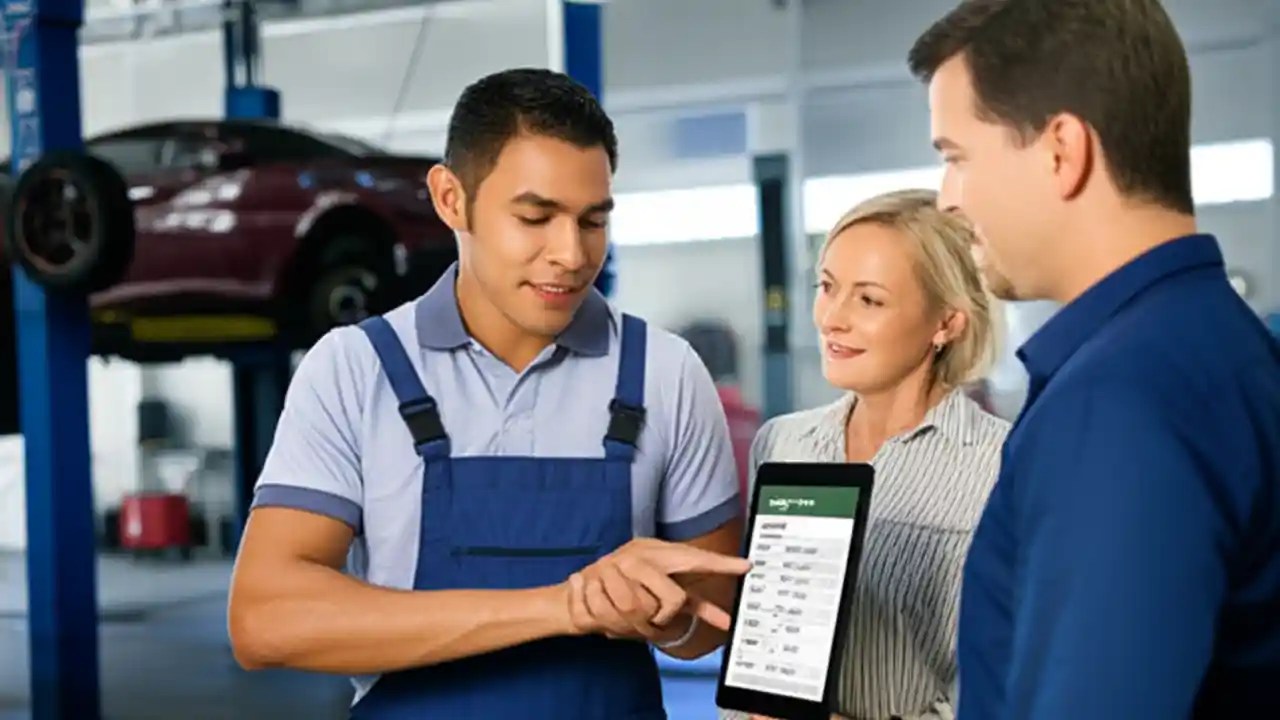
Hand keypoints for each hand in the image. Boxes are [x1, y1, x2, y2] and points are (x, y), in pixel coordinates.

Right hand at [563, 538, 750, 639]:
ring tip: (629, 619)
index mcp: (658, 553)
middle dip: (664, 618)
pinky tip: (606, 619)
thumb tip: (727, 621)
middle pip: (673, 598)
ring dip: (637, 626)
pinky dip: (612, 626)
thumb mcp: (662, 591)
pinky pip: (612, 617)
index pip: (695, 559)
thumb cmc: (628, 588)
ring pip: (641, 612)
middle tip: (653, 619)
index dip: (720, 564)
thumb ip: (694, 604)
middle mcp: (637, 556)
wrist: (578, 588)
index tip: (746, 566)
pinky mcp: (588, 579)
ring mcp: (612, 565)